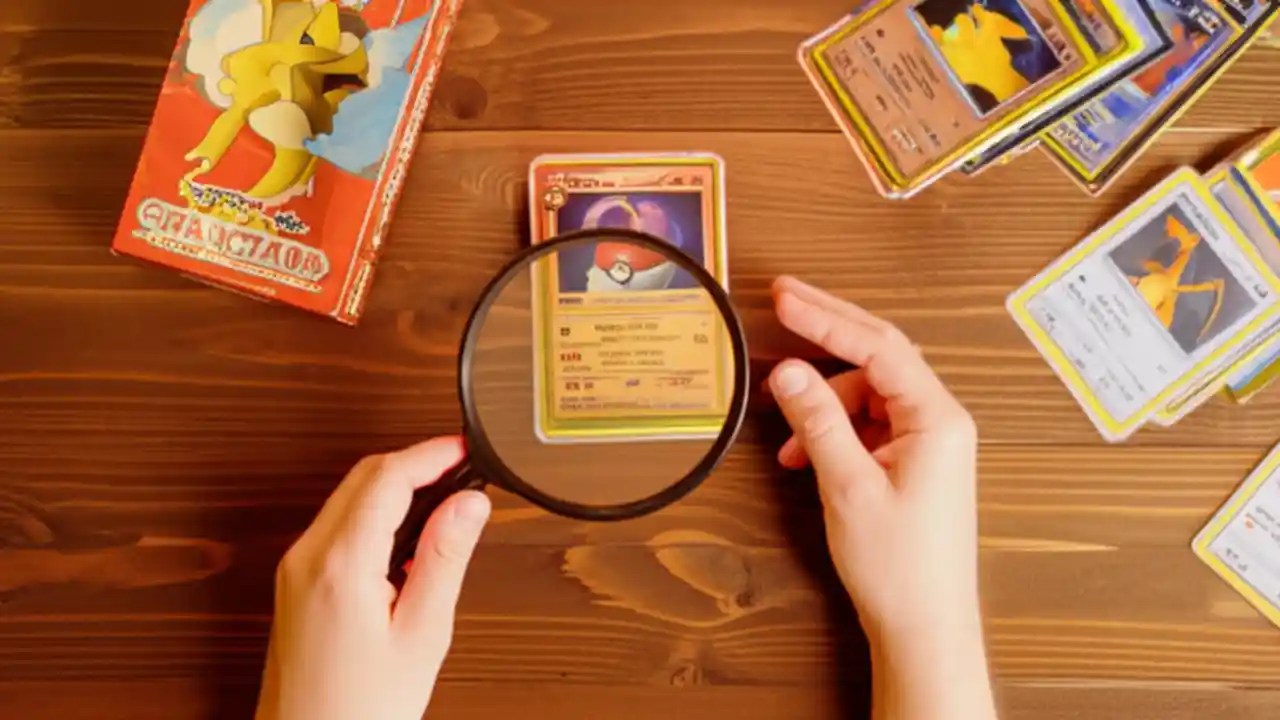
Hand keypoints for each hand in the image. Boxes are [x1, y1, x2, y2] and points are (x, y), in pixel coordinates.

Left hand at [255, 437, 490, 719]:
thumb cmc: (360, 710)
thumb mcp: (421, 634)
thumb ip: (444, 559)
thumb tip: (468, 504)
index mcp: (339, 564)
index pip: (387, 478)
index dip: (430, 454)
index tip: (463, 448)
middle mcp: (307, 557)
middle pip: (363, 477)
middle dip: (414, 463)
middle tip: (461, 468)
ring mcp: (295, 568)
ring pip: (348, 497)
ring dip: (394, 487)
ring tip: (444, 500)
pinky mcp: (294, 583)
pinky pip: (337, 525)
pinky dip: (375, 513)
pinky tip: (407, 536)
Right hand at [767, 277, 994, 719]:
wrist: (925, 625)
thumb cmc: (899, 564)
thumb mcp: (847, 487)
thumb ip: (818, 421)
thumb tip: (788, 371)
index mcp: (936, 419)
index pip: (878, 346)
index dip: (827, 317)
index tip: (784, 297)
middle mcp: (939, 420)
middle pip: (878, 355)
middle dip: (828, 329)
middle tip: (782, 299)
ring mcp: (927, 440)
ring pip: (867, 391)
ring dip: (822, 400)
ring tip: (785, 427)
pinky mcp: (913, 460)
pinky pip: (867, 423)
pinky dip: (832, 428)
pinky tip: (802, 453)